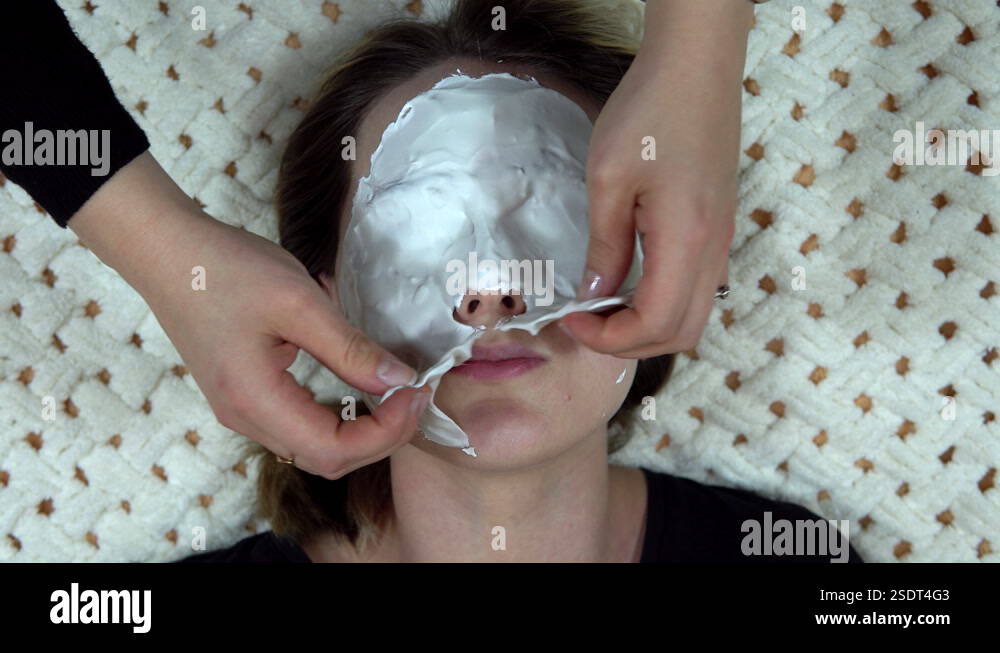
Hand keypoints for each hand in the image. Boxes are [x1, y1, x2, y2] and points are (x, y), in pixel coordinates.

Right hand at [70, 152, 430, 478]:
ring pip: (314, 447)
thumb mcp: (299, 302)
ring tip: (398, 394)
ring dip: (363, 431)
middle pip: (327, 459)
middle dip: (381, 437)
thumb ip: (350, 348)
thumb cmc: (226, 269)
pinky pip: (299, 426)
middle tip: (416, 396)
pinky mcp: (244, 395)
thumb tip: (400, 380)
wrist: (166, 251)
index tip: (416, 392)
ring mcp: (241, 410)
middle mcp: (245, 418)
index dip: (385, 432)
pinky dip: (339, 417)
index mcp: (255, 400)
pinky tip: (362, 386)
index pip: (334, 450)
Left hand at [559, 0, 750, 357]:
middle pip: (681, 334)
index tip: (572, 320)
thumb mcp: (608, 179)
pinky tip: (629, 283)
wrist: (697, 68)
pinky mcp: (720, 229)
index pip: (655, 324)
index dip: (610, 339)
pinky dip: (663, 305)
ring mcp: (723, 242)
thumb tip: (596, 296)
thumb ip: (604, 246)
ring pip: (693, 316)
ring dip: (647, 327)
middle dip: (629, 344)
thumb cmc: (649, 114)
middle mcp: (715, 251)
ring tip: (604, 308)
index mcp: (687, 241)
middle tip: (586, 323)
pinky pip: (697, 290)